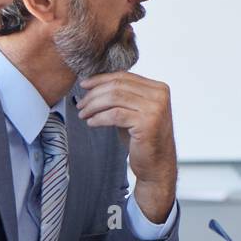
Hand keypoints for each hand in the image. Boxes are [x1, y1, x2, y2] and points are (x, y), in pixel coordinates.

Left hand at [77, 72, 177, 222]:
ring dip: (94, 105)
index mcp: (159, 89)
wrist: (157, 164)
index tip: (84, 85)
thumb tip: (94, 83)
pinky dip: (99, 118)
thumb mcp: (135, 111)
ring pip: (114, 98)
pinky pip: (114, 115)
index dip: (101, 79)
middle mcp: (159, 96)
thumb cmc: (143, 138)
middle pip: (118, 86)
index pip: (125, 76)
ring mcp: (155, 109)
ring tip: (84, 114)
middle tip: (81, 104)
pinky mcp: (147, 123)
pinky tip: (91, 122)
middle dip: (94, 94)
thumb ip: (124, 95)